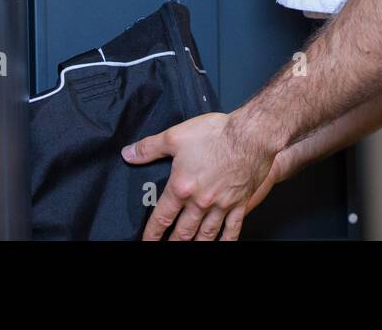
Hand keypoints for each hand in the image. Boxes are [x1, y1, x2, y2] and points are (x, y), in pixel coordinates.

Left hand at [121, 111, 278, 240]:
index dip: (151, 233)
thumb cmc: (217, 134)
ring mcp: (221, 205)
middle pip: (183, 232)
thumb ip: (149, 148)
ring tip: (188, 248)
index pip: (162, 218)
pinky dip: (225, 241)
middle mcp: (200, 202)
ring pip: (205, 235)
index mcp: (182, 187)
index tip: (147, 241)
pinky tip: (220, 245)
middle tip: (167, 247)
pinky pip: (232, 230)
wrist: (251, 135)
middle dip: (172, 243)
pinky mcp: (239, 204)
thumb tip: (129, 154)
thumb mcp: (176, 136)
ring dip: (195, 244)